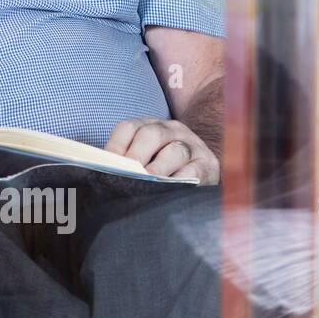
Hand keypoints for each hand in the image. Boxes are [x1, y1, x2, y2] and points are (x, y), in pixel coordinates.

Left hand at [105, 117, 219, 184]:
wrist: (212, 166)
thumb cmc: (167, 168)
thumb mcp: (148, 157)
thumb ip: (128, 162)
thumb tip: (106, 174)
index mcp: (151, 126)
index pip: (128, 128)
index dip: (115, 146)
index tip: (107, 166)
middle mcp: (172, 130)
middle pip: (151, 135)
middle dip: (136, 156)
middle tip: (127, 176)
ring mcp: (192, 145)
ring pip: (174, 151)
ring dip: (157, 170)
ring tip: (146, 184)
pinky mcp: (209, 164)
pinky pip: (194, 170)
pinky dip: (180, 180)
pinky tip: (168, 191)